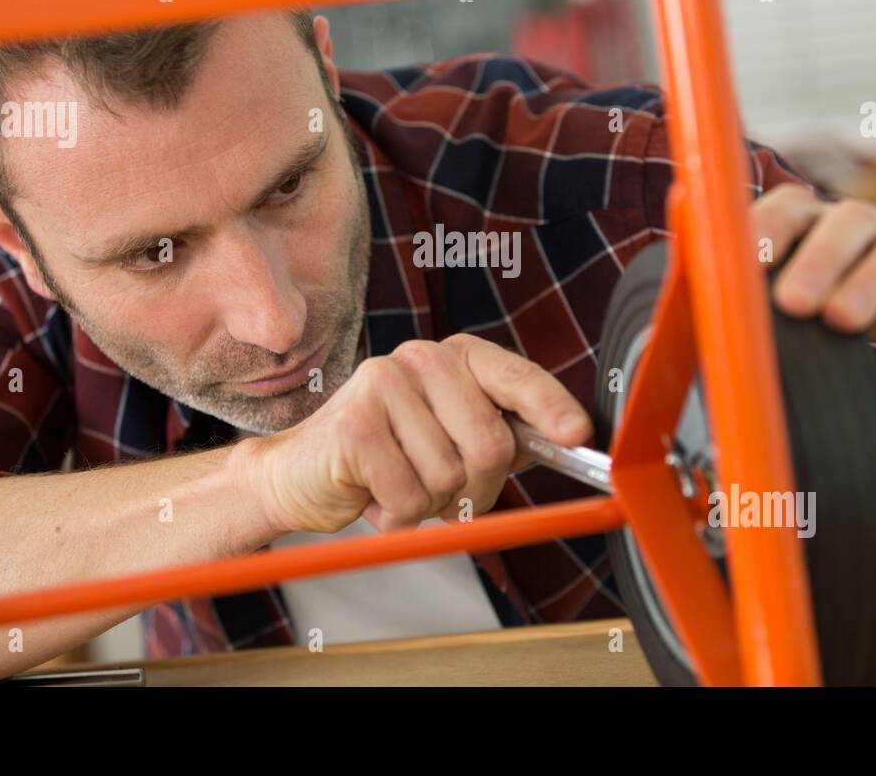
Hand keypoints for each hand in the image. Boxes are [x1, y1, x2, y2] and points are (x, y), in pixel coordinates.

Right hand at [238, 334, 592, 534]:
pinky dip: (396, 516)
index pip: (515, 377)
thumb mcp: (445, 439)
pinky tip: (370, 494)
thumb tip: (566, 440)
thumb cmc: (380, 459)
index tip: (577, 435)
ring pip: (450, 476)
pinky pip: (410, 497)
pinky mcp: (355, 425)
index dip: (551, 407)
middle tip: (436, 488)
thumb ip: (498, 433)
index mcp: (451, 358)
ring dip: (427, 504)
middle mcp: (420, 359)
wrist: (297, 476)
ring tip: (394, 484)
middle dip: (474, 487)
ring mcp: (384, 385)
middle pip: (490, 443)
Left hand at [751, 183, 875, 436]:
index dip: (767, 225)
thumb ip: (784, 299)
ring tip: (841, 322)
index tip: (738, 257)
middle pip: (851, 222)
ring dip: (871, 284)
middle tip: (789, 300)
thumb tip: (712, 345)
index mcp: (837, 225)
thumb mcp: (840, 279)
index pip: (796, 207)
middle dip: (818, 256)